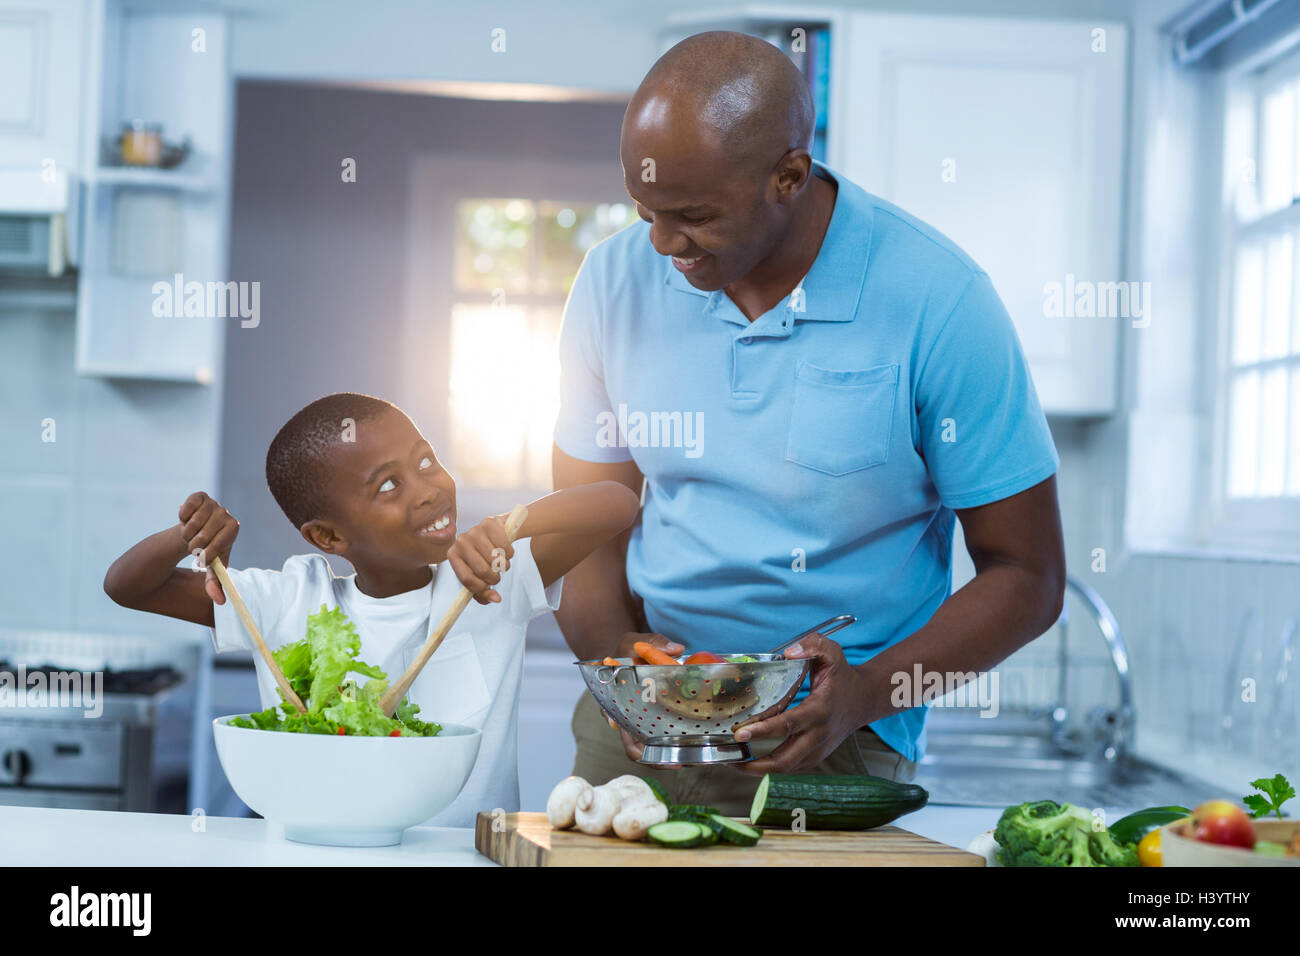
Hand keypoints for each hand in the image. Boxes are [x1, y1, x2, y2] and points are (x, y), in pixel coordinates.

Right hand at [178, 492, 238, 604]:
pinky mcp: (199, 496)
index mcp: (234, 530)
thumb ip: (215, 584)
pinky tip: (186, 520)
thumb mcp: (213, 568)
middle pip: (204, 535)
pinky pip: (187, 507)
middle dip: (194, 547)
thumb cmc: (208, 551)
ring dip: (186, 534)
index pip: (220, 544)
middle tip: (194, 548)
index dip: (207, 555)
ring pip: (193, 523)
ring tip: (190, 536)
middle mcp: (226, 514)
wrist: (196, 532)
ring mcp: (213, 503)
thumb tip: (220, 602)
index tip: (200, 560)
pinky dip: (182, 517)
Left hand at [448, 515, 514, 604]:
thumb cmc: (484, 556)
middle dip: (494, 578)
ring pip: (495, 560)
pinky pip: (505, 548)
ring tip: (502, 563)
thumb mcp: (479, 574)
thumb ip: (483, 591)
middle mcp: (460, 541)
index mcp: (453, 555)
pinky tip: (506, 551)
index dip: (480, 588)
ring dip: (504, 566)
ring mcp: (475, 531)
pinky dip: (510, 554)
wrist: (497, 531)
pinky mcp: (490, 524)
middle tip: (497, 576)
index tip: (490, 590)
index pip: (466, 578)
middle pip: (482, 570)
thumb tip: (496, 599)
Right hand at [604, 631, 684, 762]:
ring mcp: (638, 718)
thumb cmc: (624, 650)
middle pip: (637, 748)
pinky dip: (674, 739)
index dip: (639, 750)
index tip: (653, 754)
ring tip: (691, 758)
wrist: (621, 652)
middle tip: (680, 763)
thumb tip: (677, 650)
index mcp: (615, 702)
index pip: (623, 734)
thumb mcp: (633, 642)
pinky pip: (660, 733)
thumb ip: (654, 643)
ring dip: (668, 754)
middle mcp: (624, 717)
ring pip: (650, 745)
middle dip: (657, 759)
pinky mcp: (650, 716)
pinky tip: (693, 741)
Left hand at [730, 635, 868, 773]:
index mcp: (819, 710)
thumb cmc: (843, 677)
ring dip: (758, 769)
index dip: (763, 731)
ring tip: (732, 761)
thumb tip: (788, 652)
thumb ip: (812, 645)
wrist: (863, 700)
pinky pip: (790, 767)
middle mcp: (819, 735)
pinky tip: (750, 761)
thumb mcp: (832, 653)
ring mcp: (818, 749)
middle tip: (729, 757)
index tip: (740, 734)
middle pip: (784, 759)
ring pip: (785, 768)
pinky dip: (769, 768)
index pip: (788, 725)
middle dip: (754, 763)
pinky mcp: (815, 756)